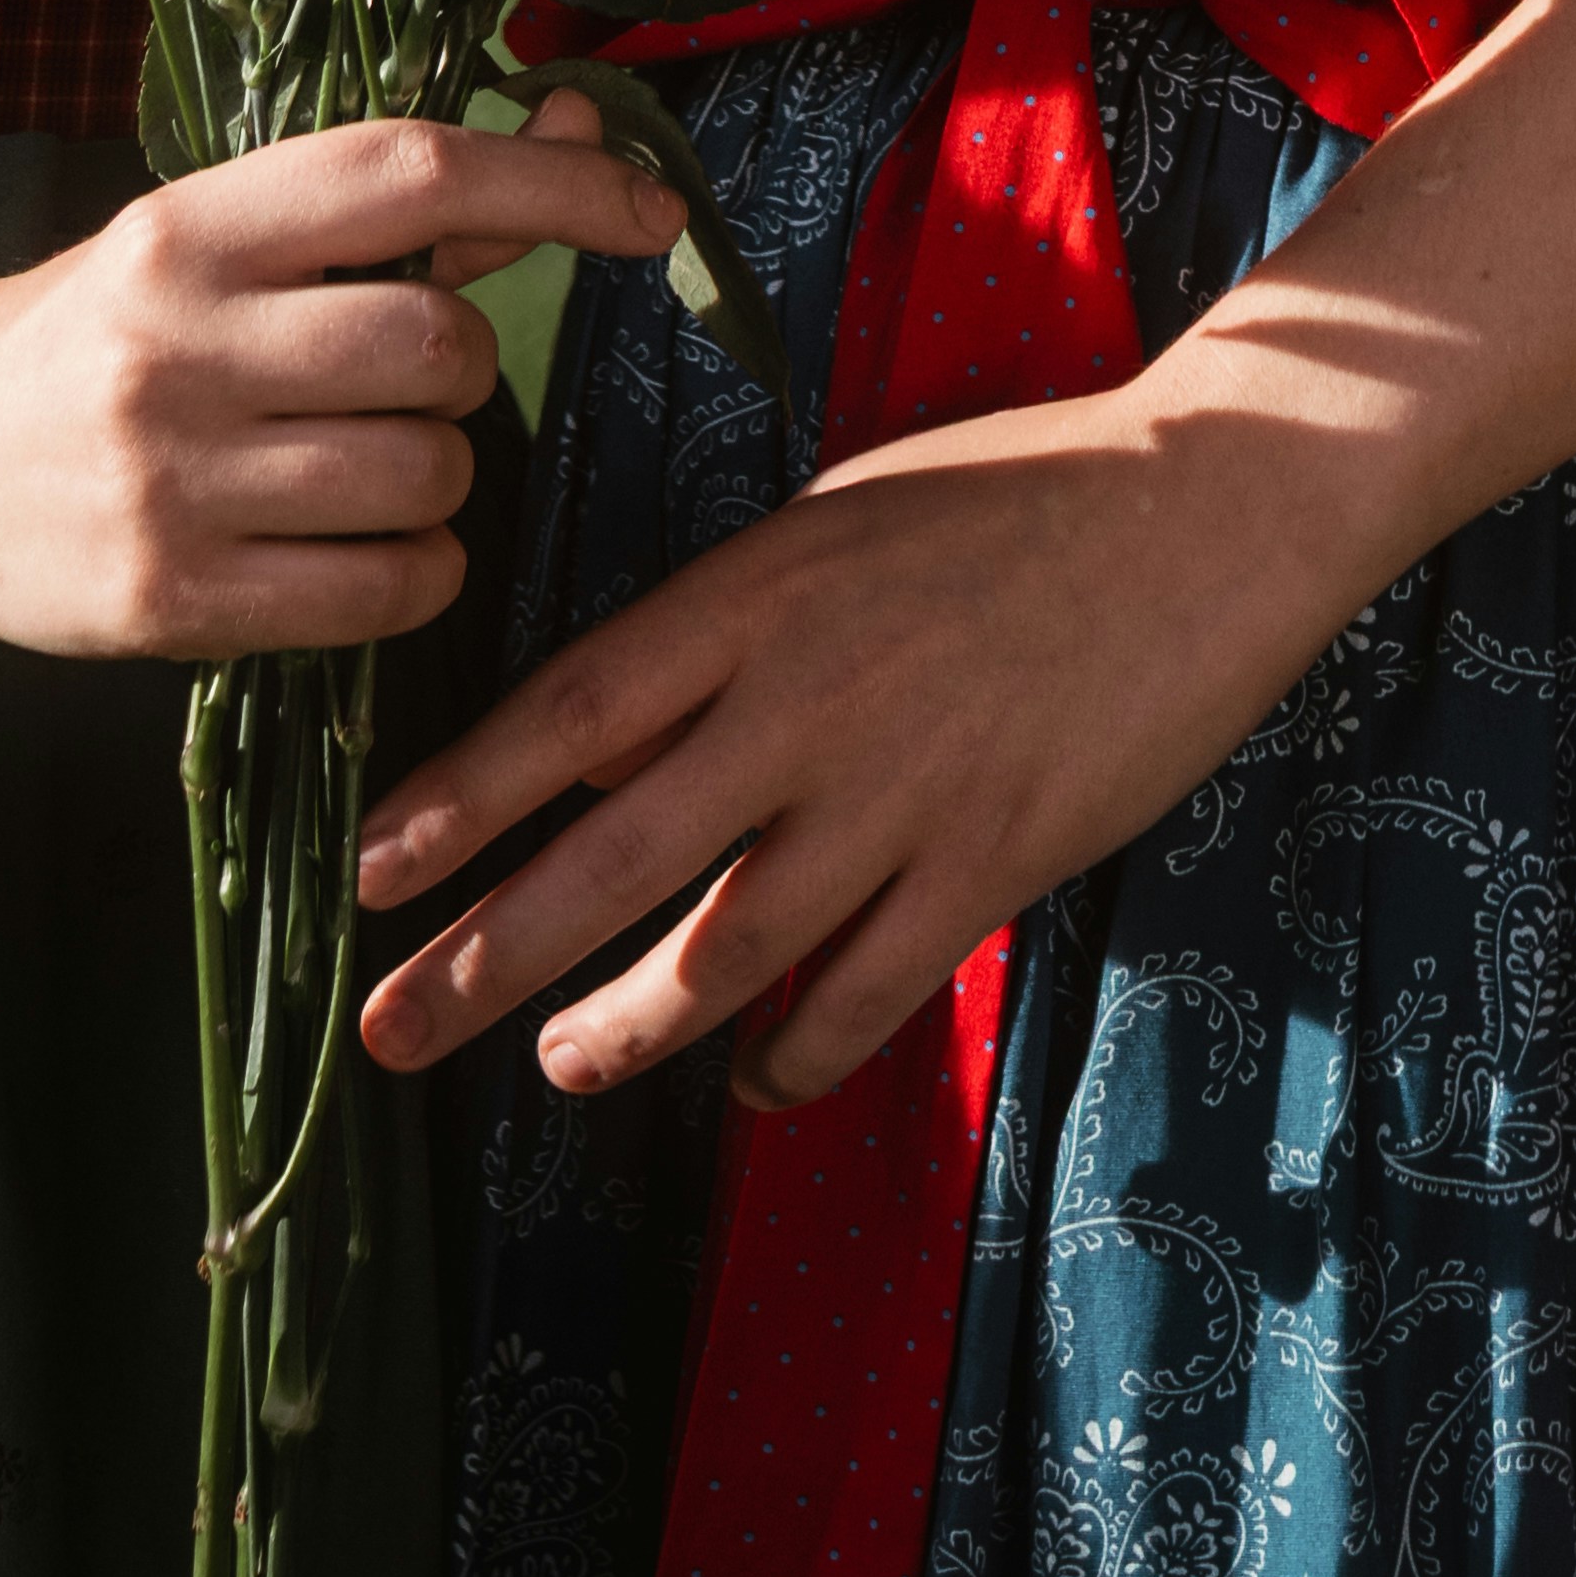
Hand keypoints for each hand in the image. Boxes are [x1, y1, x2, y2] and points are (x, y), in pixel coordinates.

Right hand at [0, 115, 682, 662]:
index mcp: (188, 226)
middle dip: (463, 369)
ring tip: (370, 474)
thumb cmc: (91, 333)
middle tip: (405, 384)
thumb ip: (391, 212)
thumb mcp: (209, 243)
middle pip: (435, 341)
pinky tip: (357, 552)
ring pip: (426, 472)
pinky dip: (411, 571)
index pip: (407, 171)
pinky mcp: (169, 599)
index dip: (553, 182)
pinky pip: (386, 588)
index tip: (650, 210)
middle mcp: (178, 341)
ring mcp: (170, 477)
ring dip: (441, 478)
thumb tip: (582, 132)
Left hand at [355, 378, 1365, 1112]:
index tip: (369, 872)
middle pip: (613, 854)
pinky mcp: (990, 861)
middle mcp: (804, 702)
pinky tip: (751, 1083)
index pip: (568, 711)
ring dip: (623, 1026)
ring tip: (555, 1064)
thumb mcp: (838, 518)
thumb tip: (617, 727)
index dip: (459, 801)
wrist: (1206, 505)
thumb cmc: (1011, 493)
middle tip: (389, 1030)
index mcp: (754, 596)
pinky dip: (792, 1056)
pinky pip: (864, 994)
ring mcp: (899, 792)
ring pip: (726, 950)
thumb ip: (727, 625)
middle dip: (485, 956)